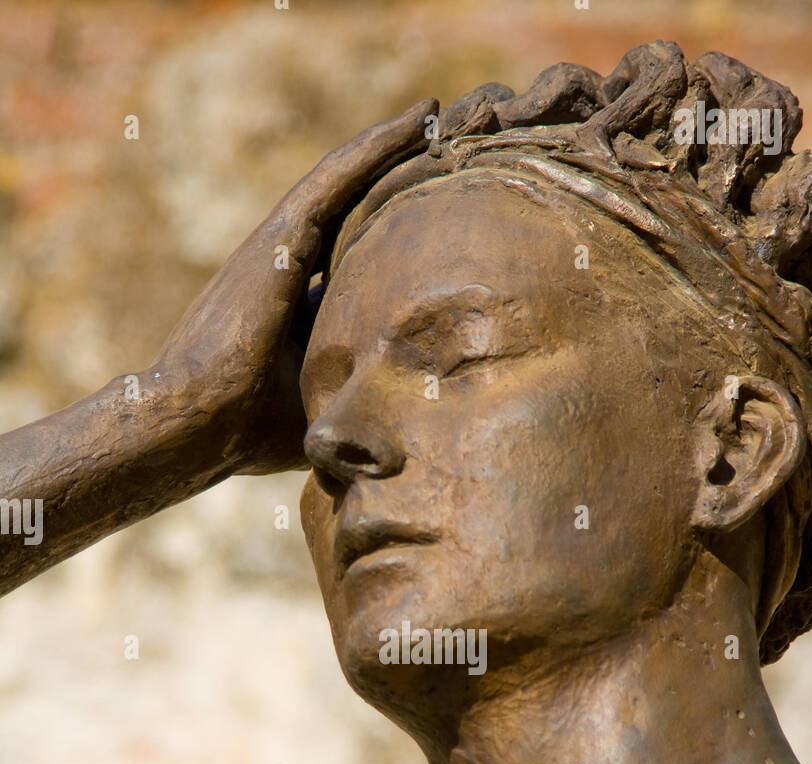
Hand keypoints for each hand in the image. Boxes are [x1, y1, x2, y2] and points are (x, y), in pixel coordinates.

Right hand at [151, 97, 437, 474]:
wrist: (196, 423)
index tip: (433, 198)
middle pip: (350, 201)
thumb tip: (408, 412)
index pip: (353, 245)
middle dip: (393, 167)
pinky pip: (335, 181)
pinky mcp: (280, 241)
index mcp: (296, 297)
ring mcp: (279, 245)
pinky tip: (412, 124)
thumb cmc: (249, 429)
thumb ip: (357, 392)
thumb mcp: (322, 402)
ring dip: (390, 142)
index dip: (389, 218)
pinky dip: (374, 148)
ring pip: (344, 177)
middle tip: (441, 136)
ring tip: (433, 113)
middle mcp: (286, 260)